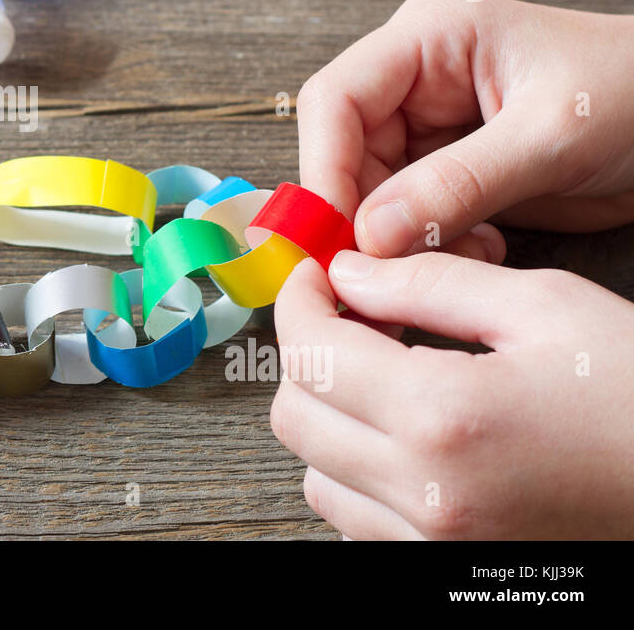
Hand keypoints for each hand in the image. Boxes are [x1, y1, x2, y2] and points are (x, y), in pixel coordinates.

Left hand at [271, 251, 633, 538]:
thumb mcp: (544, 306)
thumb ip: (429, 282)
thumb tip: (348, 271)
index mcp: (443, 416)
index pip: (311, 352)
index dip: (299, 301)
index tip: (314, 275)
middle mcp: (426, 494)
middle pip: (296, 415)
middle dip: (308, 355)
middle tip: (348, 318)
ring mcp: (434, 545)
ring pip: (316, 474)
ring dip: (329, 416)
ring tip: (381, 377)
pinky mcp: (444, 570)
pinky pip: (356, 519)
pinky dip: (355, 473)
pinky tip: (405, 435)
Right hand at [296, 0, 633, 259]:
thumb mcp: (551, 138)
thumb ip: (456, 184)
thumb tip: (368, 235)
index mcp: (430, 36)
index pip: (336, 99)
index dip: (323, 169)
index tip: (331, 236)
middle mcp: (416, 75)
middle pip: (344, 151)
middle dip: (361, 214)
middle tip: (382, 271)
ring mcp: (430, 122)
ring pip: (372, 191)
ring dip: (401, 238)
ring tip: (466, 254)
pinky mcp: (450, 165)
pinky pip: (409, 213)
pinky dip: (431, 244)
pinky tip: (481, 249)